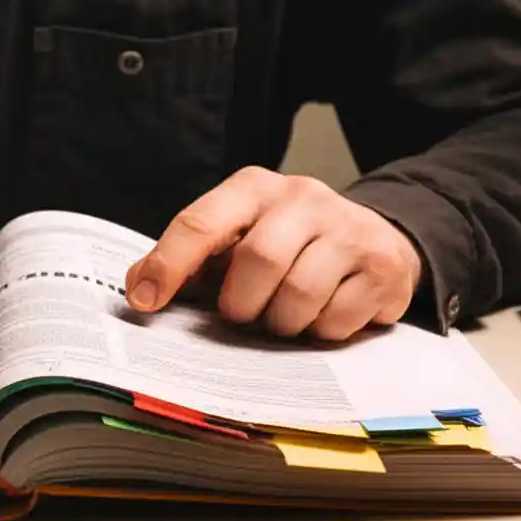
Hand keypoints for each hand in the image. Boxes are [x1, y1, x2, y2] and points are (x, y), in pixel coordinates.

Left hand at [125, 167, 422, 339]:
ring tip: (284, 315)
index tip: (144, 301)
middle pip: (257, 261)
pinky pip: (337, 320)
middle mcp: (303, 197)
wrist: (375, 243)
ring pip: (299, 296)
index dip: (167, 265)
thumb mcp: (234, 242)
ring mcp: (350, 228)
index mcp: (253, 188)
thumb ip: (186, 263)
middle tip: (243, 314)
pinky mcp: (384, 266)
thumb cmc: (286, 248)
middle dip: (241, 304)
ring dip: (282, 324)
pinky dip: (321, 332)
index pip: (201, 222)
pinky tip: (324, 315)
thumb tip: (136, 288)